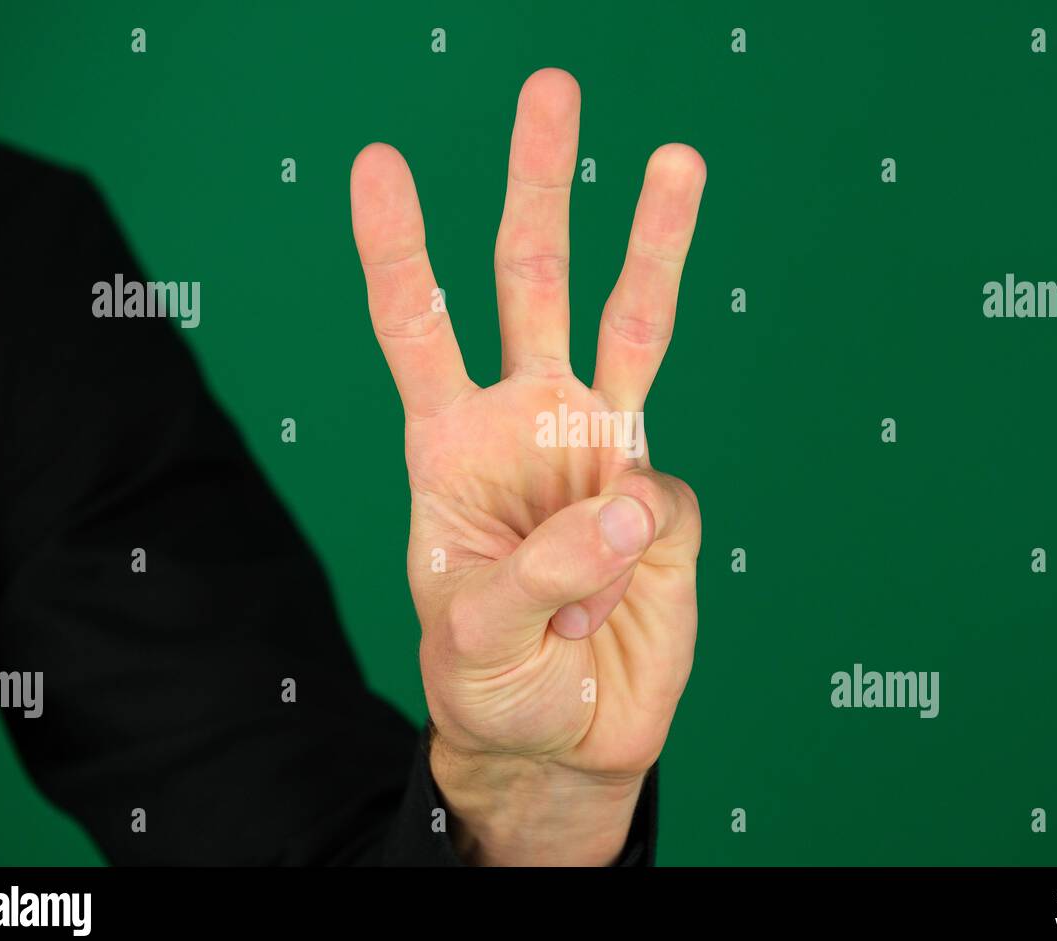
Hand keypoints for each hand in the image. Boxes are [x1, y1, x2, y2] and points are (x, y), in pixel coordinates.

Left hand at [350, 68, 704, 864]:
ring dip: (654, 241)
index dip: (400, 249)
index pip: (419, 328)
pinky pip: (665, 502)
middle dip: (536, 186)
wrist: (566, 736)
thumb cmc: (492, 678)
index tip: (381, 164)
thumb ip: (539, 570)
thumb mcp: (473, 634)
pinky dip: (640, 552)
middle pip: (533, 282)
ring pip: (634, 326)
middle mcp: (530, 425)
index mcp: (452, 445)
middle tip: (550, 87)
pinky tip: (611, 605)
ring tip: (675, 156)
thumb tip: (629, 500)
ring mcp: (603, 455)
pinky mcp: (664, 506)